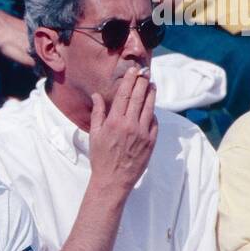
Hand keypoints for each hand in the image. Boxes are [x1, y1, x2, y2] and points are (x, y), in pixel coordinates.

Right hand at [87, 66, 157, 196]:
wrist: (113, 179)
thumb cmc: (101, 158)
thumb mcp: (95, 134)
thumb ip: (98, 113)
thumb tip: (97, 96)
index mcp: (114, 122)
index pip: (124, 95)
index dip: (129, 81)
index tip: (133, 71)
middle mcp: (130, 125)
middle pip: (138, 97)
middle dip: (142, 82)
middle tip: (144, 72)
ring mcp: (143, 133)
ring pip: (149, 108)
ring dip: (151, 94)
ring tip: (151, 84)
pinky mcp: (151, 142)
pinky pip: (154, 123)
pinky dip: (153, 113)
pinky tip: (151, 108)